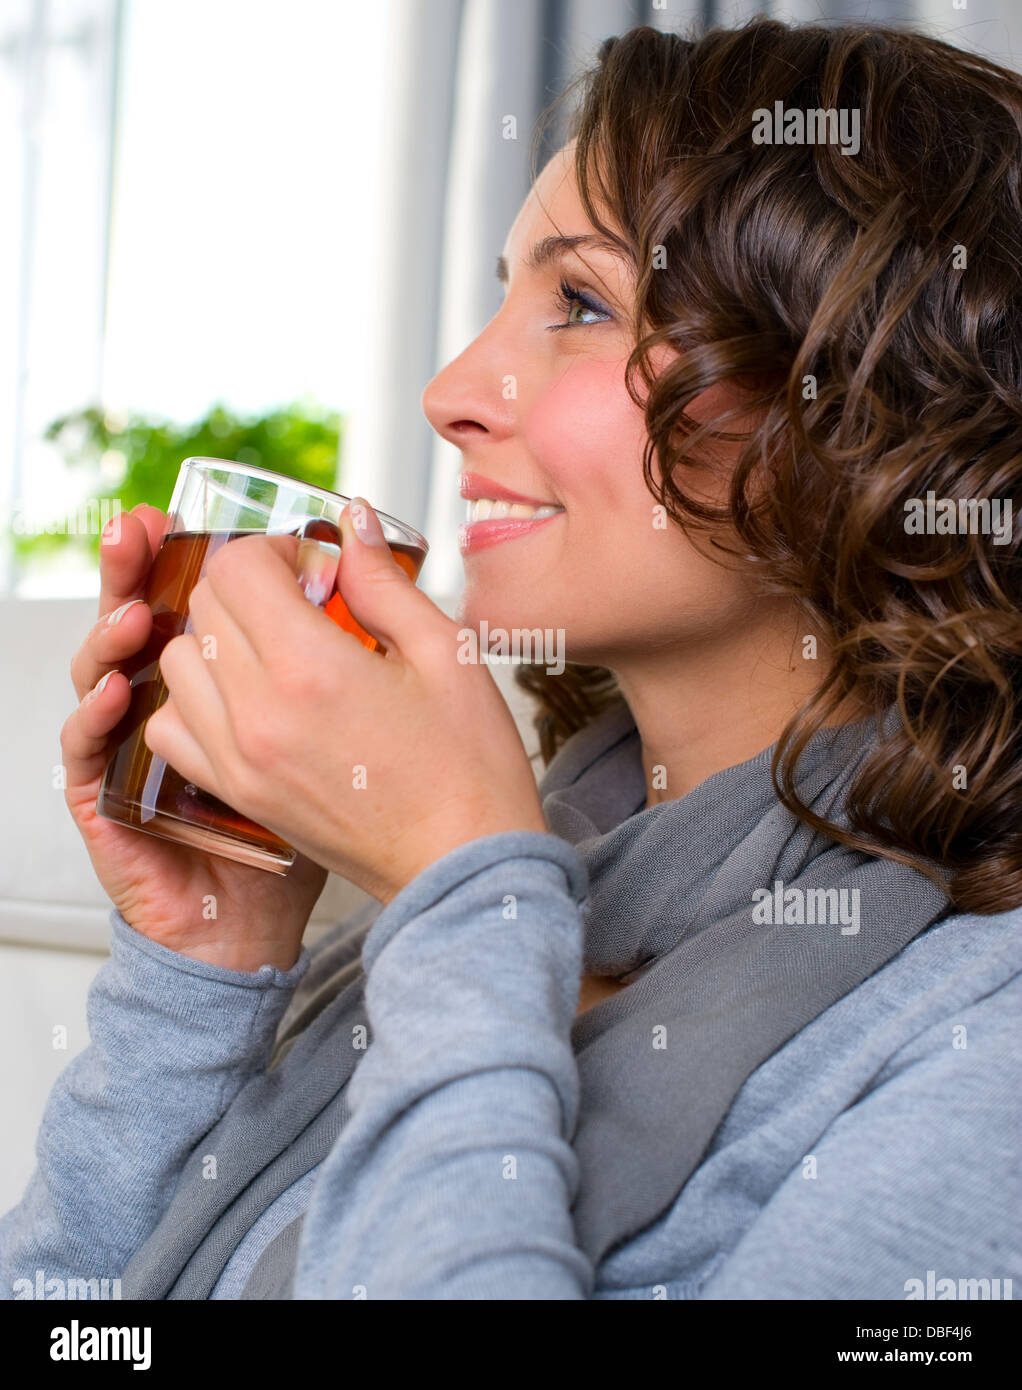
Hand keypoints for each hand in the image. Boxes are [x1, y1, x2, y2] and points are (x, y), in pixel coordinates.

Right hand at [62, 504, 326, 971]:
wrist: (301, 919)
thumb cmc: (342, 816)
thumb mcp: (370, 702)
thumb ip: (368, 617)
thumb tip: (357, 526)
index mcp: (239, 677)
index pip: (197, 598)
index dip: (190, 557)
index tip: (195, 521)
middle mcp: (183, 707)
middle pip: (141, 620)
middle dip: (134, 571)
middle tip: (137, 527)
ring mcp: (142, 751)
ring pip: (104, 672)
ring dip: (109, 632)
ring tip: (134, 606)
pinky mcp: (115, 801)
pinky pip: (88, 750)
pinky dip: (94, 716)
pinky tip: (118, 690)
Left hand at [144, 498, 547, 904]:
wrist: (462, 865)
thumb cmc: (469, 764)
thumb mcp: (447, 654)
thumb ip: (385, 583)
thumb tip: (354, 522)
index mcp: (312, 668)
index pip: (239, 568)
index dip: (275, 550)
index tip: (314, 566)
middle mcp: (258, 713)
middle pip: (205, 608)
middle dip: (248, 587)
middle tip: (302, 601)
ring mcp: (239, 759)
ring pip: (179, 663)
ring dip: (217, 639)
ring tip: (275, 650)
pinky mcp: (239, 793)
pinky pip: (174, 729)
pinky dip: (196, 700)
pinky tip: (248, 700)